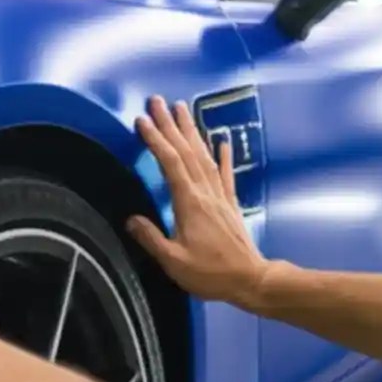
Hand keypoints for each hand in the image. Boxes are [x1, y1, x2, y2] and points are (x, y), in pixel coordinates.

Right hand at [126, 96, 285, 308]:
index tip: (142, 120)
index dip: (155, 140)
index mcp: (189, 203)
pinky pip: (225, 173)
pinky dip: (222, 156)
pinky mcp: (230, 204)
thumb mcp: (173, 261)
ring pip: (204, 156)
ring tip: (182, 108)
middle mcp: (205, 192)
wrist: (250, 280)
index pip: (169, 163)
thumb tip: (131, 219)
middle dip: (170, 124)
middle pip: (186, 151)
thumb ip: (151, 238)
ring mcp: (220, 196)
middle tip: (157, 100)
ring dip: (191, 131)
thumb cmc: (209, 273)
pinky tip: (221, 141)